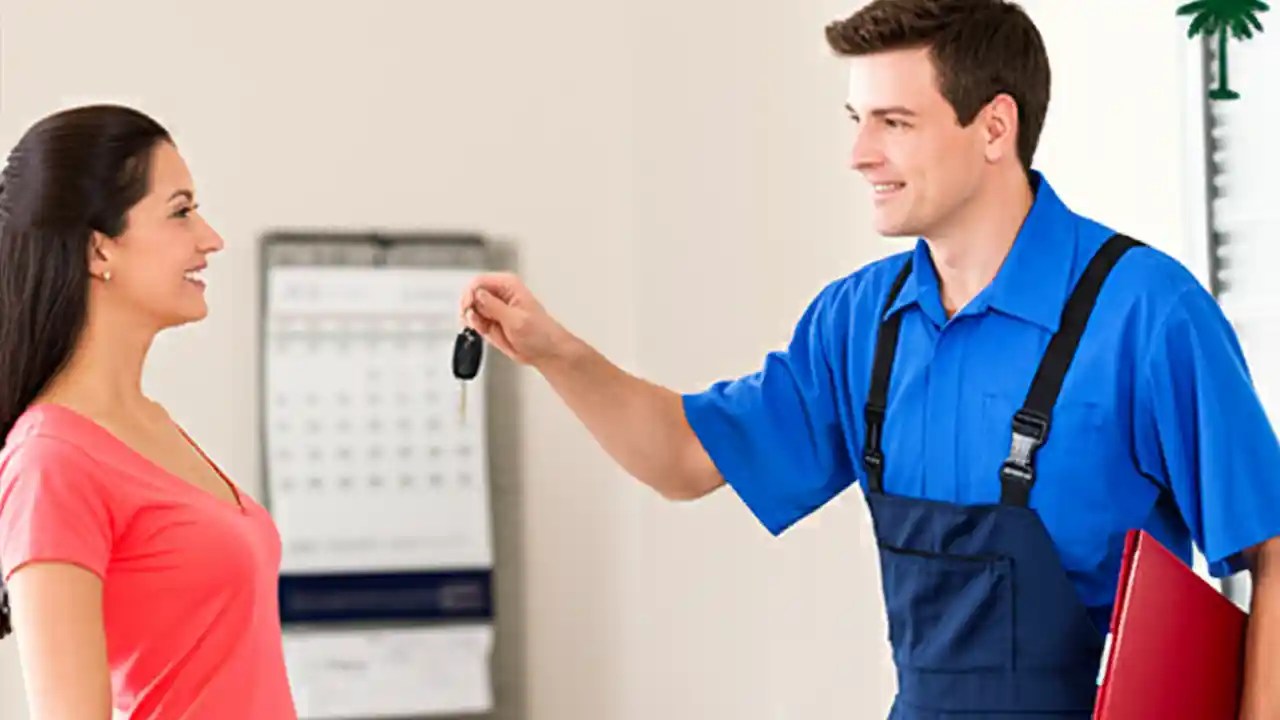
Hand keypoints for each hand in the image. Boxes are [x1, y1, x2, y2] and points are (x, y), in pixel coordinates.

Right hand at [459, 272, 573, 366]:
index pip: (479, 282)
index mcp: (508, 285)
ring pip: (471, 309)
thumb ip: (494, 306)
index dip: (470, 295)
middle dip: (471, 309)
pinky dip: (477, 328)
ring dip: (474, 321)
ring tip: (488, 329)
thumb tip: (477, 295)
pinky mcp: (491, 321)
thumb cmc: (540, 334)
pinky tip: (488, 332)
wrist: (545, 351)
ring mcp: (494, 308)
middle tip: (477, 321)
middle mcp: (499, 294)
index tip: (468, 309)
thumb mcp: (515, 320)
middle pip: (471, 294)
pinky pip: (475, 321)